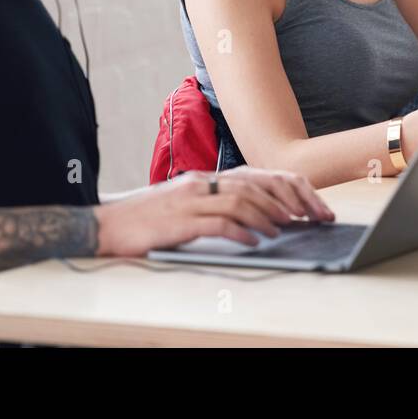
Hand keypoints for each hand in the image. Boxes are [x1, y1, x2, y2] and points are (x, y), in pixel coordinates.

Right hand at [96, 166, 333, 256]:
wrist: (106, 224)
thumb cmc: (148, 218)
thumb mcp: (186, 203)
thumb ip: (216, 204)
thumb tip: (258, 216)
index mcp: (206, 178)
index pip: (257, 176)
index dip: (287, 189)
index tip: (311, 205)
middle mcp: (202, 183)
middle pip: (255, 185)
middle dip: (289, 201)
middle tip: (311, 218)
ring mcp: (190, 200)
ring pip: (241, 201)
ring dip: (268, 216)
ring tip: (287, 229)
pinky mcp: (180, 222)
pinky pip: (218, 223)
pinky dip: (241, 232)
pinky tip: (255, 242)